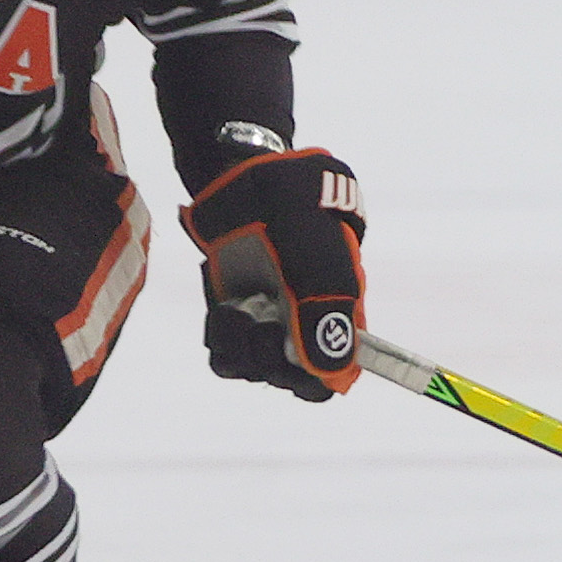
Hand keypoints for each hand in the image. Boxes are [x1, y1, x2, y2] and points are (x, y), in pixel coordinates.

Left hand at [180, 148, 364, 400]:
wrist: (244, 180)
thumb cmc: (294, 206)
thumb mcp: (317, 252)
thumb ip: (327, 309)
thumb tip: (332, 373)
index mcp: (338, 312)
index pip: (336, 374)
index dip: (319, 378)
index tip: (298, 358)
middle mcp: (304, 324)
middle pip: (293, 381)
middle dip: (275, 361)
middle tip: (267, 325)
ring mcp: (266, 322)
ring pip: (255, 371)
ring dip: (245, 348)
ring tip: (243, 308)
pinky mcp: (231, 318)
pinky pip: (225, 357)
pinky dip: (222, 339)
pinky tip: (226, 307)